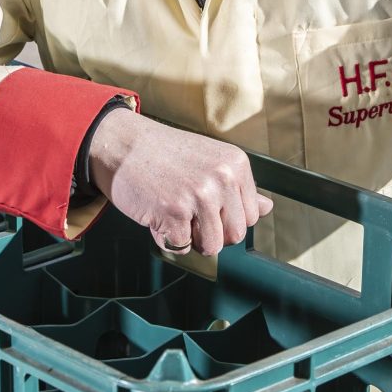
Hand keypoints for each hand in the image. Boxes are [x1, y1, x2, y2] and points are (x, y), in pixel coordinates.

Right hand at [87, 108, 273, 255]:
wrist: (123, 144)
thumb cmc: (164, 155)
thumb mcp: (210, 162)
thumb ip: (239, 188)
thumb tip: (267, 208)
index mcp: (236, 165)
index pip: (251, 216)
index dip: (227, 219)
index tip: (206, 206)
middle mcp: (223, 178)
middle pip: (235, 235)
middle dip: (211, 233)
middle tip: (188, 212)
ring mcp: (200, 195)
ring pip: (212, 246)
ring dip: (189, 238)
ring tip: (173, 212)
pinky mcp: (175, 212)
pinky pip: (182, 247)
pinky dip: (166, 238)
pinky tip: (157, 214)